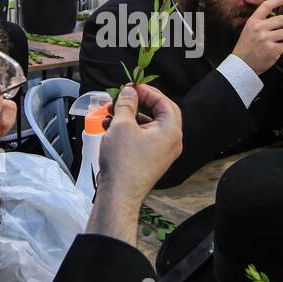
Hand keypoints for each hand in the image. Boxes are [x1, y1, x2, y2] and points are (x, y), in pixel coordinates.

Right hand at [89, 84, 182, 243]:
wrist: (119, 195)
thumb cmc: (123, 161)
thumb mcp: (122, 125)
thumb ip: (127, 104)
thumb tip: (130, 91)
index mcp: (171, 131)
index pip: (164, 102)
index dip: (147, 91)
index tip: (131, 87)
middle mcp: (172, 142)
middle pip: (160, 113)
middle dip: (141, 103)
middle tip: (126, 97)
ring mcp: (162, 153)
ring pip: (149, 126)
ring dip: (130, 117)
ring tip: (111, 113)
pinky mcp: (151, 161)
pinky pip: (144, 139)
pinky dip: (129, 131)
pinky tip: (110, 128)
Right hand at [233, 0, 282, 74]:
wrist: (241, 65)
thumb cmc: (246, 48)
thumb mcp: (248, 30)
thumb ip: (260, 22)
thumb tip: (276, 18)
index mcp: (253, 21)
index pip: (266, 5)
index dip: (278, 0)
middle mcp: (259, 28)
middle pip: (282, 19)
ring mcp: (265, 39)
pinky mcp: (271, 50)